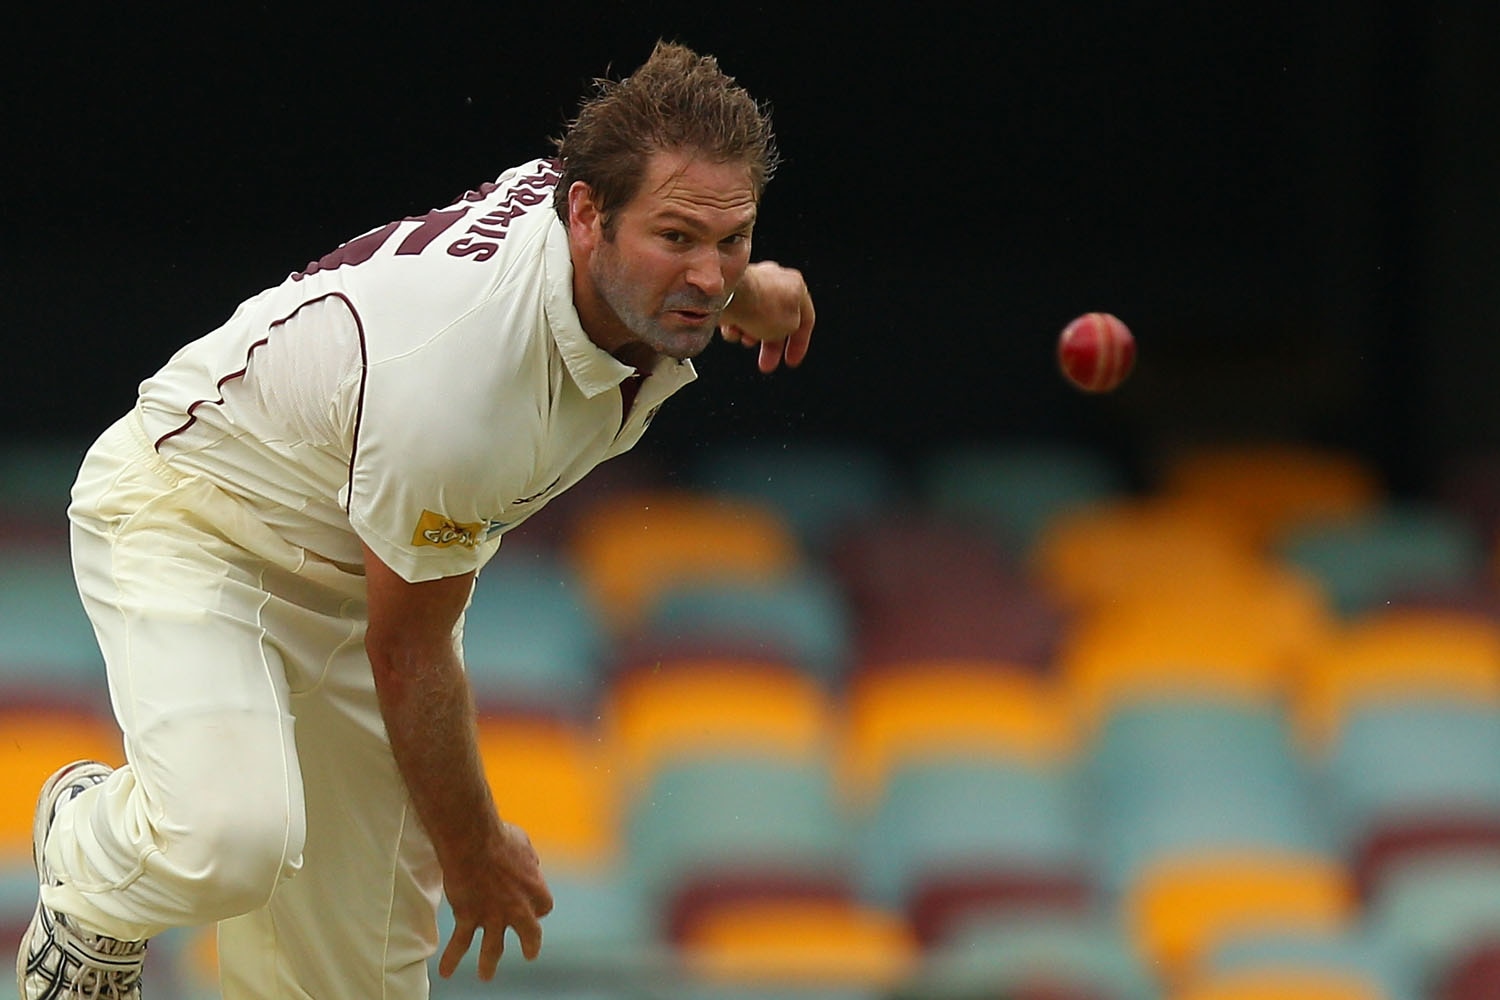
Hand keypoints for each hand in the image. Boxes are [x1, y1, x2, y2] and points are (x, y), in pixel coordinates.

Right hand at [437, 821, 554, 980]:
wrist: (473, 840)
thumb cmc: (498, 836)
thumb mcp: (524, 844)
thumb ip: (528, 859)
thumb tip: (530, 863)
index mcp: (535, 889)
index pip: (542, 906)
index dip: (534, 905)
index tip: (527, 903)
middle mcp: (518, 908)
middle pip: (530, 934)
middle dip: (530, 945)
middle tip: (530, 954)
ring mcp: (493, 916)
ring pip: (493, 949)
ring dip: (489, 964)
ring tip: (486, 975)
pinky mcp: (468, 917)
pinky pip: (460, 944)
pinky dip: (452, 959)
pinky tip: (446, 971)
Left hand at [719, 260, 815, 372]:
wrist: (729, 295)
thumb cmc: (761, 305)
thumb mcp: (790, 327)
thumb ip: (791, 329)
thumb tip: (780, 330)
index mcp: (797, 286)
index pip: (805, 320)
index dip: (800, 344)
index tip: (791, 360)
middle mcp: (775, 280)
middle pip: (777, 320)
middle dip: (770, 346)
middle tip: (766, 363)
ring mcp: (752, 283)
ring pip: (756, 319)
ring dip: (751, 335)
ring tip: (746, 340)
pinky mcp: (731, 289)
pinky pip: (738, 314)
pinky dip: (735, 326)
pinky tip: (733, 331)